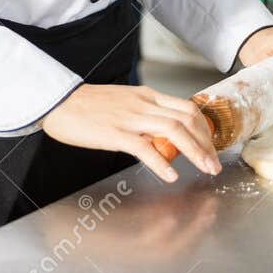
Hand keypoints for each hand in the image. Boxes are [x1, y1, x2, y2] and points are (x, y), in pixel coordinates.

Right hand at [41, 84, 220, 183]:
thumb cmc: (88, 105)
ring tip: (205, 169)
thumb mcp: (125, 102)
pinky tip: (170, 176)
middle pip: (188, 119)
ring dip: (195, 152)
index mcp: (148, 96)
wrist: (58, 102)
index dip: (205, 129)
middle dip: (207, 143)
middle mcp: (144, 104)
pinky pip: (145, 148)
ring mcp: (131, 117)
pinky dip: (162, 163)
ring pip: (174, 131)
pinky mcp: (115, 133)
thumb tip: (165, 137)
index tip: (211, 147)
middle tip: (214, 163)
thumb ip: (146, 115)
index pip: (188, 108)